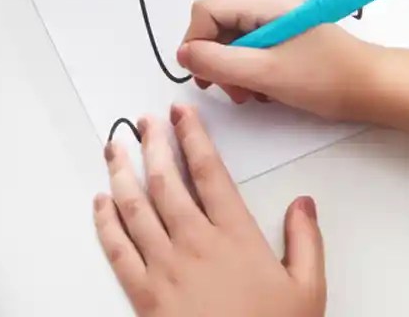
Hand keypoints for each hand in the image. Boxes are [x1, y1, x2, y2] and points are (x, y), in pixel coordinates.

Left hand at [95, 105, 325, 316]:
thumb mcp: (308, 290)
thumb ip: (305, 242)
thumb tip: (303, 203)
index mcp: (236, 237)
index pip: (210, 173)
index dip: (192, 137)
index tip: (180, 113)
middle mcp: (195, 244)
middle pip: (166, 180)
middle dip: (153, 144)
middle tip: (144, 121)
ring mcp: (165, 268)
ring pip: (135, 207)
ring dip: (121, 172)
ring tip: (114, 147)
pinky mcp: (143, 295)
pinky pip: (117, 250)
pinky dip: (105, 222)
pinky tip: (100, 202)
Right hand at [175, 0, 385, 120]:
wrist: (370, 86)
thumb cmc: (322, 77)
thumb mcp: (263, 72)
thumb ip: (216, 62)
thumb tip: (183, 55)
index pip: (204, 11)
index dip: (196, 45)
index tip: (207, 78)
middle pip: (215, 23)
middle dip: (216, 60)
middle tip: (235, 92)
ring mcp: (274, 8)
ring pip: (229, 35)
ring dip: (231, 67)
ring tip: (251, 93)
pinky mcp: (282, 25)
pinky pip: (247, 41)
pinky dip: (247, 65)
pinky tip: (263, 86)